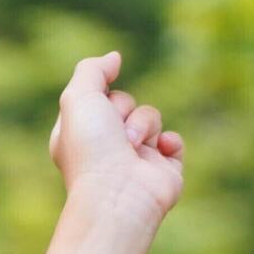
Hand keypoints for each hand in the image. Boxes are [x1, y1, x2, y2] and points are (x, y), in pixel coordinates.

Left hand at [47, 50, 183, 228]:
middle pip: (125, 102)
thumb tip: (114, 58)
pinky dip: (170, 142)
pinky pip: (174, 142)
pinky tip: (161, 150)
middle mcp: (105, 148)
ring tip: (133, 147)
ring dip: (144, 125)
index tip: (95, 109)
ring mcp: (135, 159)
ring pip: (151, 117)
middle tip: (115, 134)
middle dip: (123, 109)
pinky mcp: (163, 171)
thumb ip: (92, 70)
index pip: (95, 98)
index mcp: (79, 135)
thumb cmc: (92, 149)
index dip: (98, 96)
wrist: (119, 195)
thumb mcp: (78, 98)